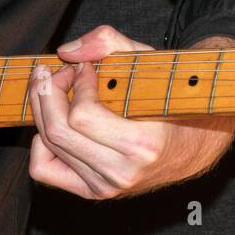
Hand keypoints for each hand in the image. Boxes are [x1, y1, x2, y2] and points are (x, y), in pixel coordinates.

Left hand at [28, 25, 234, 199]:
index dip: (76, 82)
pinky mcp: (93, 191)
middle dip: (47, 92)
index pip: (81, 115)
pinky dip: (41, 145)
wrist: (192, 145)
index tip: (85, 67)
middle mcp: (122, 173)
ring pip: (48, 148)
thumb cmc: (169, 102)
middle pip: (58, 131)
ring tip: (54, 90)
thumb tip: (67, 52)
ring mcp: (106, 187)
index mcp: (141, 146)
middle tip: (55, 73)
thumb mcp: (149, 63)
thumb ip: (111, 43)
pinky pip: (45, 170)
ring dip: (42, 111)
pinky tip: (55, 124)